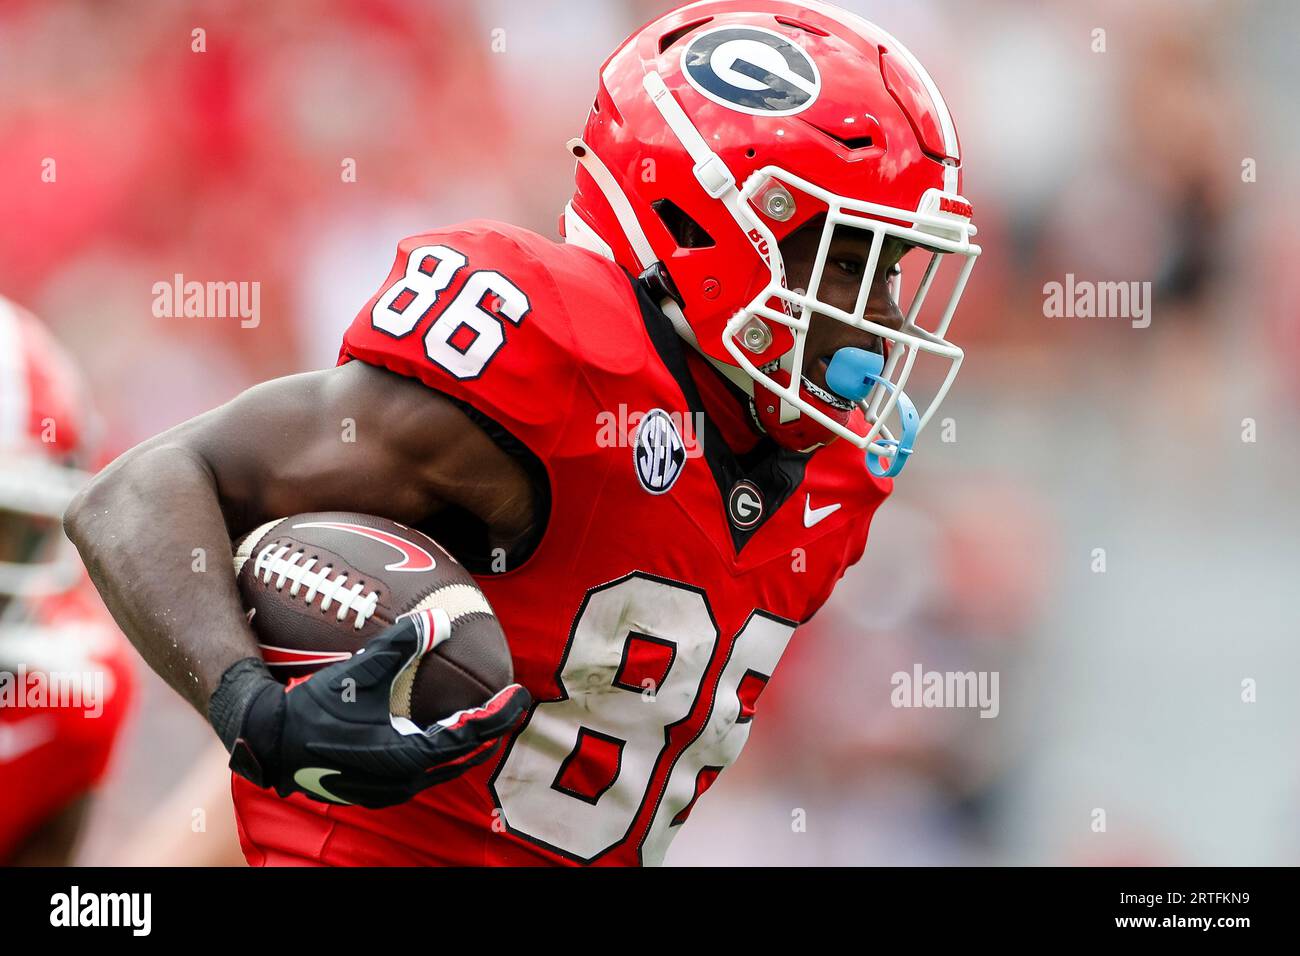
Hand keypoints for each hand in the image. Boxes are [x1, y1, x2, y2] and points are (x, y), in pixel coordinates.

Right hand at [208, 609, 529, 808]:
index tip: (521, 695)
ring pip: (443, 767)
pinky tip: (435, 729)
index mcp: (408, 755)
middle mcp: (405, 780)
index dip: (500, 715)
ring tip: (481, 717)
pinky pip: (422, 771)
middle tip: (509, 705)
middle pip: (464, 756)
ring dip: (464, 743)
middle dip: (490, 730)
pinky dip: (439, 750)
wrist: (270, 742)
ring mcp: (390, 790)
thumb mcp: (361, 670)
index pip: (469, 735)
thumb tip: (438, 619)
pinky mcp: (376, 790)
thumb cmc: (314, 707)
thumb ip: (402, 645)